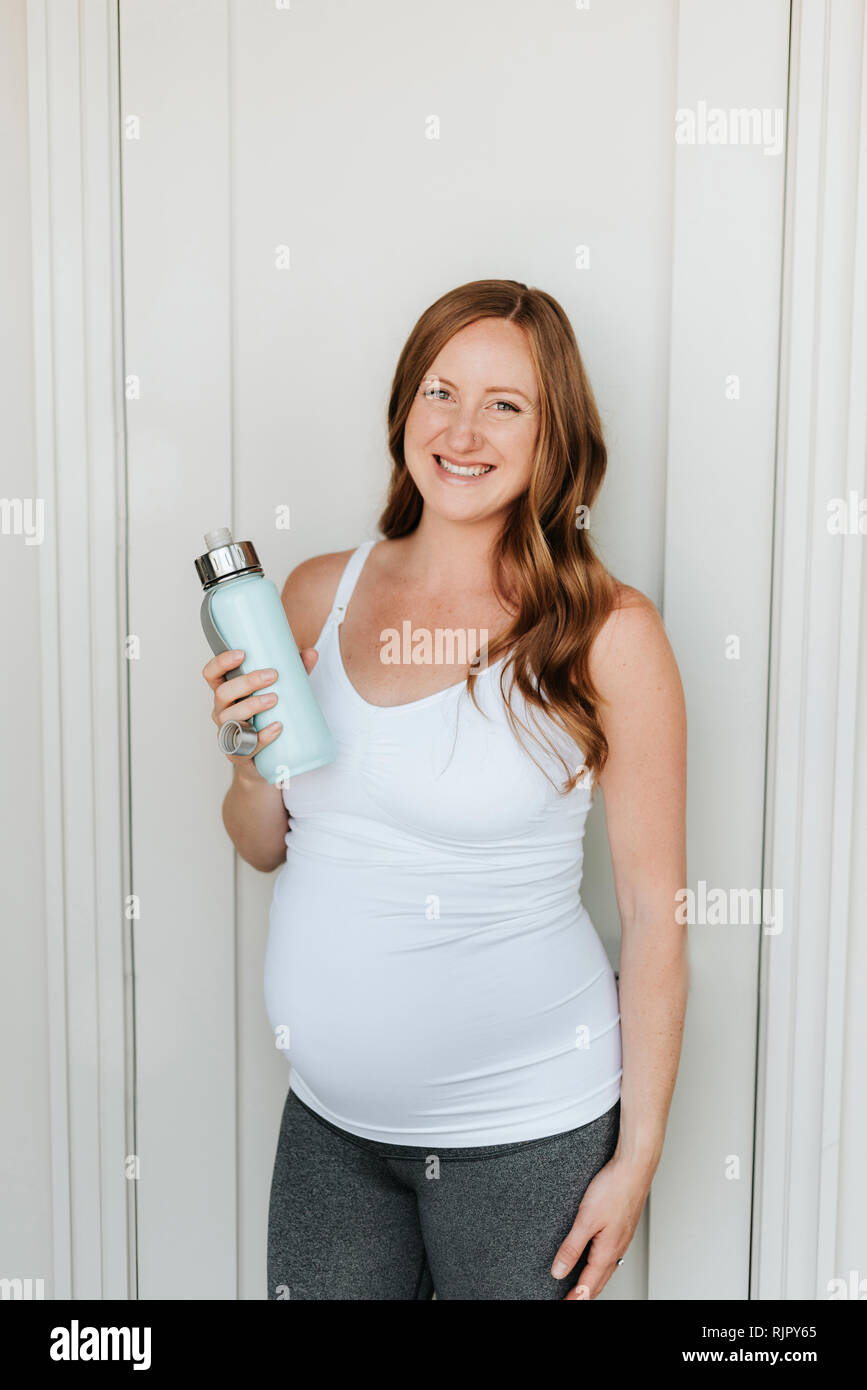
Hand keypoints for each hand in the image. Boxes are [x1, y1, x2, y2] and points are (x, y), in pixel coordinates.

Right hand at [201, 647, 318, 772]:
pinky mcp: (238, 754)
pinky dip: (262, 736)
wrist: (270, 760)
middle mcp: (221, 712)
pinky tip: (277, 727)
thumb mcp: (283, 691)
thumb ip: (295, 671)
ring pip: (229, 718)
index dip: (221, 662)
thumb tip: (312, 653)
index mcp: (227, 693)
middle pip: (222, 693)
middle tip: (273, 676)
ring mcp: (227, 733)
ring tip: (274, 699)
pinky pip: (244, 745)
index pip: (212, 674)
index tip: (242, 653)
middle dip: (247, 682)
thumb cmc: (270, 718)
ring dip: (251, 706)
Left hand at [551, 1154, 651, 1300]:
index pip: (588, 1286)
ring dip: (593, 1281)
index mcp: (607, 1251)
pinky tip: (595, 1258)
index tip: (563, 1304)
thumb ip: (572, 1247)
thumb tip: (559, 1271)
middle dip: (584, 1294)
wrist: (634, 1168)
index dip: (574, 1298)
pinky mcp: (622, 1228)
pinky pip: (610, 1255)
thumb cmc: (614, 1188)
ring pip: (606, 1269)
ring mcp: (621, 1239)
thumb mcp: (585, 1219)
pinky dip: (600, 1265)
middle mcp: (617, 1249)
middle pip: (599, 1281)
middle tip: (570, 1300)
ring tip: (580, 1287)